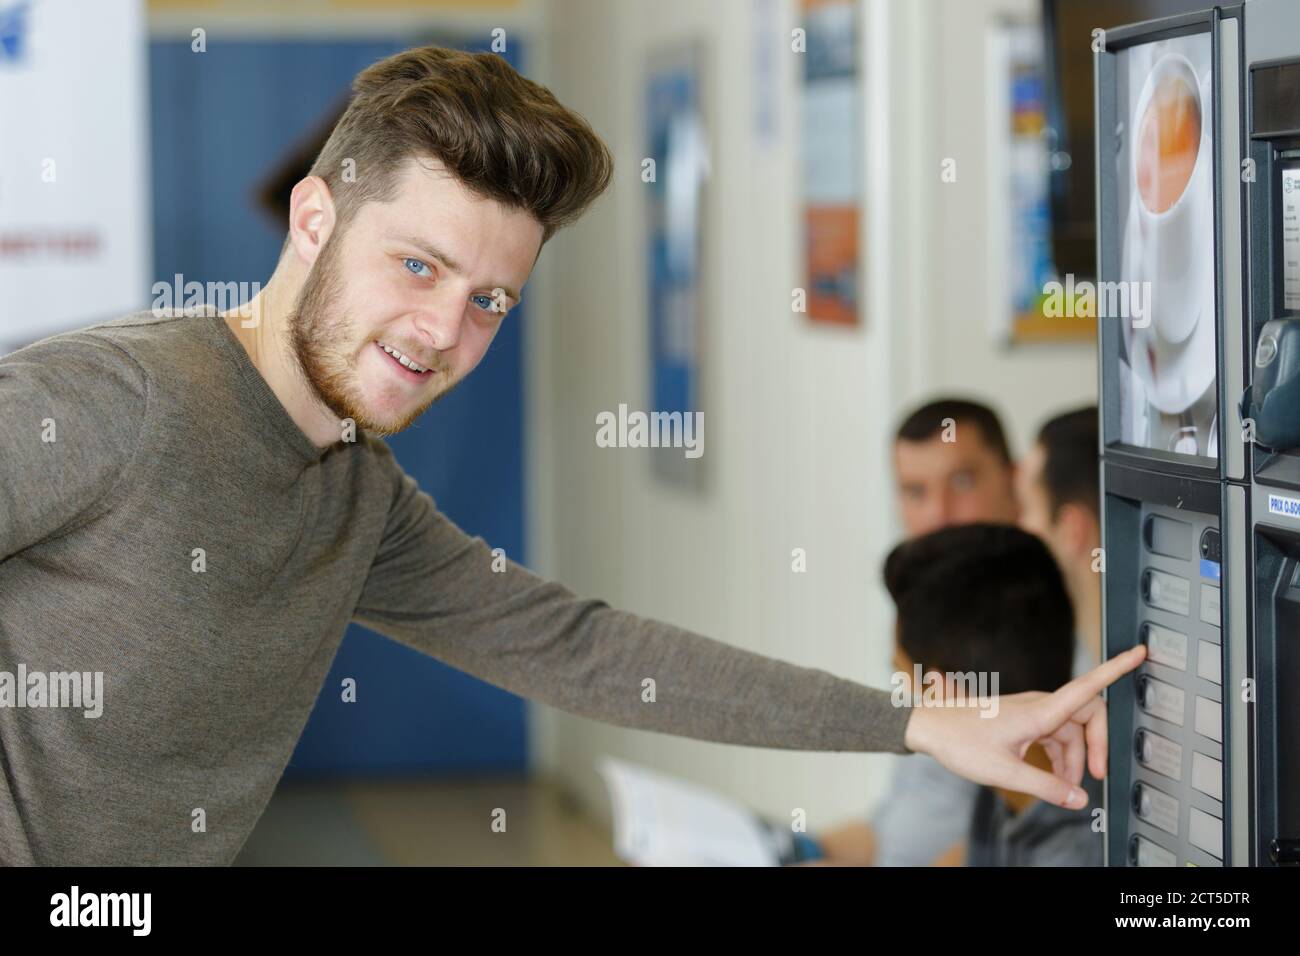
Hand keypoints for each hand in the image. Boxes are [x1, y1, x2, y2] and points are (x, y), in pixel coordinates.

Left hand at [902, 645, 1146, 808]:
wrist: (927, 727)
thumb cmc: (959, 743)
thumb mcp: (1004, 772)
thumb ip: (1045, 786)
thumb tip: (1080, 798)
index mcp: (1039, 712)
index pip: (1088, 687)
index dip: (1116, 669)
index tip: (1140, 652)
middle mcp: (1038, 705)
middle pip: (1087, 715)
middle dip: (1097, 746)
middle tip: (1096, 778)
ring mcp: (1030, 710)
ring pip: (1070, 729)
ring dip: (1076, 757)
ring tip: (1066, 788)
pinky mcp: (1022, 719)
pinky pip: (1054, 733)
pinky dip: (1060, 755)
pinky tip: (1054, 778)